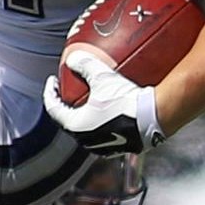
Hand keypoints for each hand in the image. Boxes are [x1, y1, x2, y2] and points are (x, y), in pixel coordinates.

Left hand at [42, 53, 164, 155]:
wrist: (154, 118)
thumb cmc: (126, 100)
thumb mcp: (103, 77)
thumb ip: (84, 65)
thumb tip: (71, 58)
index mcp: (76, 125)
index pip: (54, 109)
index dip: (50, 93)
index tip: (52, 80)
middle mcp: (85, 140)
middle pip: (68, 119)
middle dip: (66, 104)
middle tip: (67, 90)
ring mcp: (101, 146)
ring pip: (85, 128)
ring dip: (83, 114)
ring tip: (87, 100)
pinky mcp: (117, 147)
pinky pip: (101, 133)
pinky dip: (98, 121)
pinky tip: (107, 111)